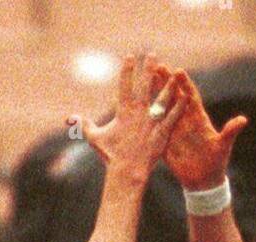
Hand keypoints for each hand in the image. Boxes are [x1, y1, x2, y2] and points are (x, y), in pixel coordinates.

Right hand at [78, 53, 186, 181]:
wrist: (126, 173)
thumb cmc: (111, 156)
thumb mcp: (95, 138)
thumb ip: (84, 125)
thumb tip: (69, 118)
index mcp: (123, 111)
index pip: (124, 85)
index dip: (127, 69)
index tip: (130, 56)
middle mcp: (138, 113)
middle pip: (144, 85)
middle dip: (148, 68)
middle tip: (153, 54)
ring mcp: (151, 122)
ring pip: (161, 98)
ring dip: (168, 84)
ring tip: (174, 73)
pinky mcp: (161, 133)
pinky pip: (173, 117)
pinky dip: (179, 107)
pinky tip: (186, 96)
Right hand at [156, 65, 246, 189]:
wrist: (204, 182)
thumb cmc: (216, 162)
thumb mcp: (223, 147)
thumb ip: (230, 132)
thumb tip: (242, 120)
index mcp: (198, 119)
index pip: (190, 96)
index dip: (185, 84)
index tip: (178, 71)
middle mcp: (185, 121)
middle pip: (174, 97)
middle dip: (166, 82)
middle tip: (157, 66)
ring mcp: (174, 131)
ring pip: (163, 109)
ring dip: (155, 95)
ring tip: (146, 80)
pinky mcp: (166, 142)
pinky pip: (156, 129)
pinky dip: (148, 119)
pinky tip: (138, 108)